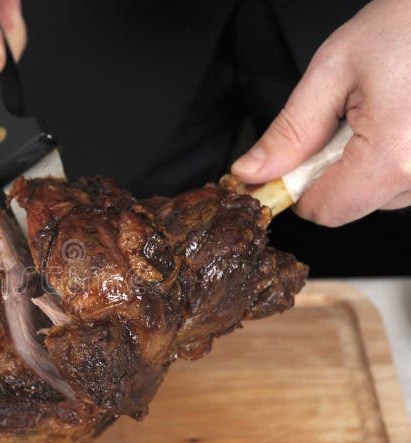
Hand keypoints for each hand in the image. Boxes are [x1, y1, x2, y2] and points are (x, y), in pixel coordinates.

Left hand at [232, 0, 410, 226]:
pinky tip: (394, 122)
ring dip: (365, 165)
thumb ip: (290, 131)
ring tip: (375, 115)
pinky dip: (391, 158)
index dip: (298, 190)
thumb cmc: (402, 26)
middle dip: (332, 172)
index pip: (327, 210)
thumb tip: (253, 172)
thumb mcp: (331, 72)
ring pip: (382, 196)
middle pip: (354, 206)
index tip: (290, 164)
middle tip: (342, 122)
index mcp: (392, 156)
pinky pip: (408, 181)